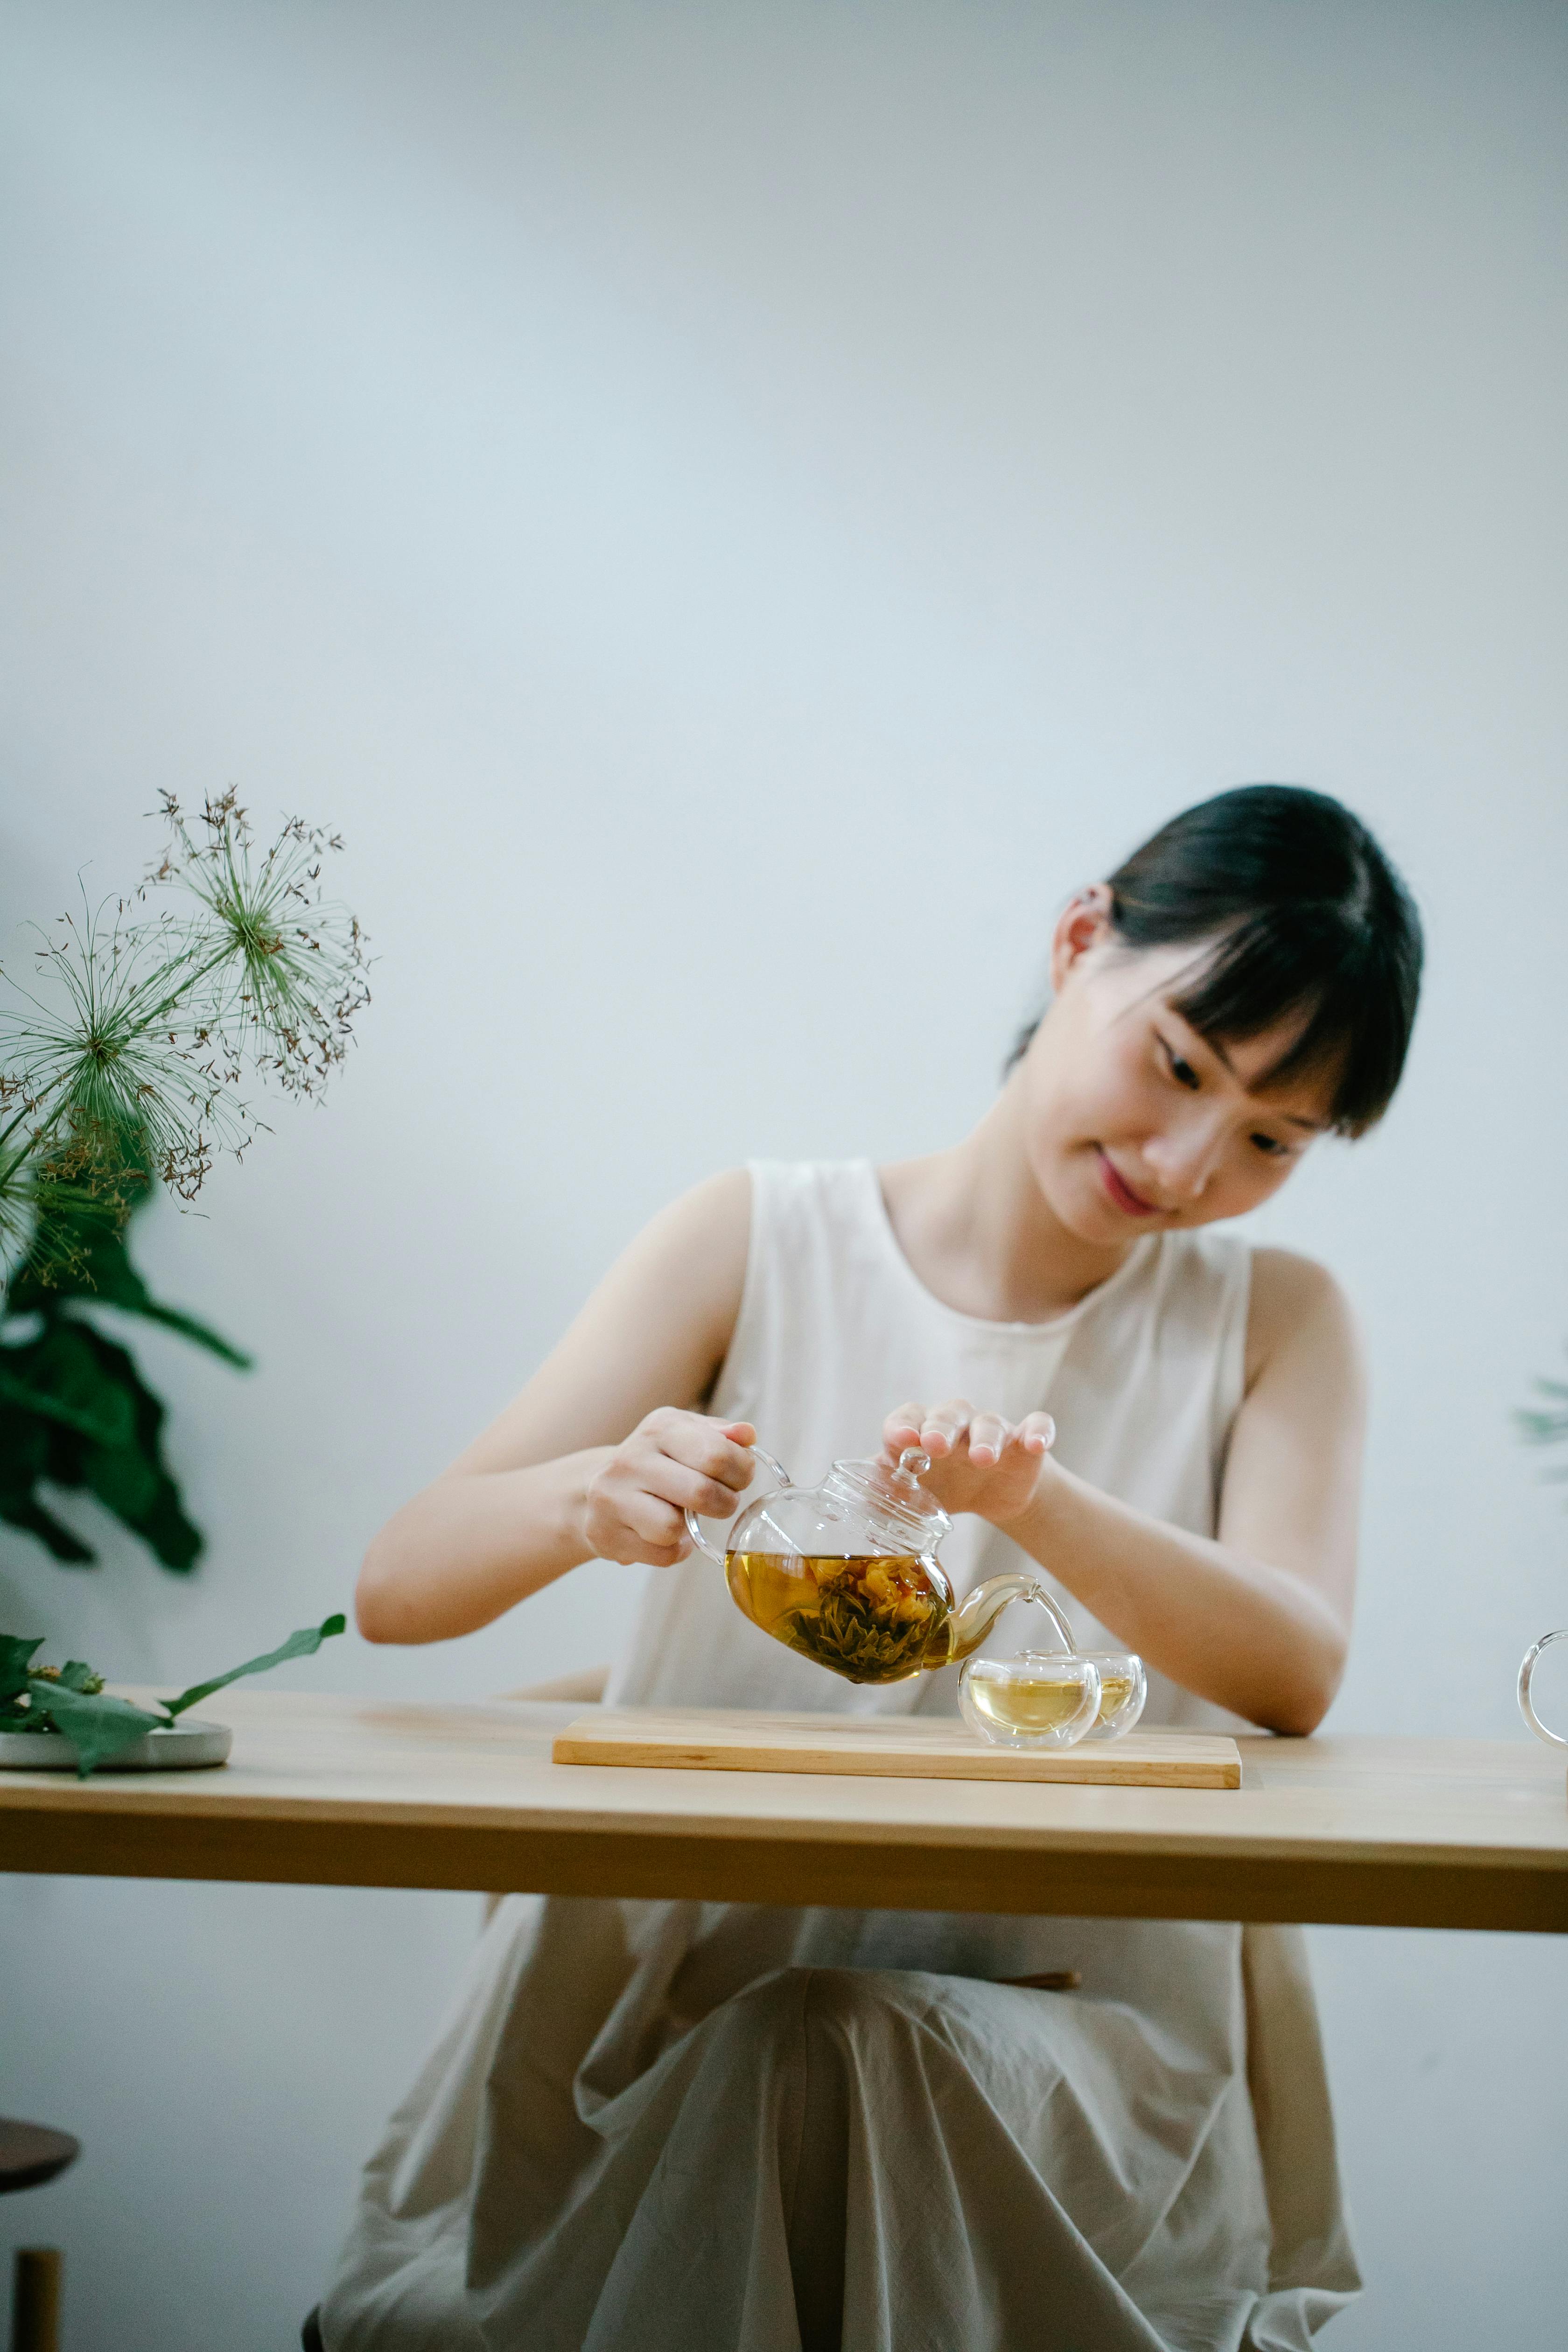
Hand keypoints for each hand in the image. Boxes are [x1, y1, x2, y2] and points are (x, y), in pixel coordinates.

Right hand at [580, 1410, 757, 1565]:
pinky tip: (664, 1535)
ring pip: (674, 1527)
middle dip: (724, 1503)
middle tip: (720, 1502)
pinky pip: (662, 1554)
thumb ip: (721, 1435)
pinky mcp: (605, 1534)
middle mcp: (631, 1458)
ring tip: (685, 1517)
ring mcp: (613, 1497)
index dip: (741, 1472)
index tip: (737, 1478)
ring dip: (691, 1530)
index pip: (717, 1453)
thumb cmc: (655, 1462)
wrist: (592, 1488)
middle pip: (701, 1492)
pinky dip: (674, 1550)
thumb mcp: (686, 1436)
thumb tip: (747, 1434)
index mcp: (659, 1428)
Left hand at [882, 1398, 1055, 1527]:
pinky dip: (1038, 1431)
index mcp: (923, 1432)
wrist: (994, 1494)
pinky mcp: (1024, 1441)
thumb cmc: (945, 1484)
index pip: (908, 1418)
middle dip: (939, 1426)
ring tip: (982, 1459)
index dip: (902, 1426)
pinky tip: (1036, 1443)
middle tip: (934, 1445)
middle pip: (947, 1414)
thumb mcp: (917, 1490)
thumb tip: (856, 1500)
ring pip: (988, 1423)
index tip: (899, 1440)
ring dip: (984, 1438)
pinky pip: (1035, 1426)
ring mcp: (992, 1430)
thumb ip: (889, 1489)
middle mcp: (956, 1425)